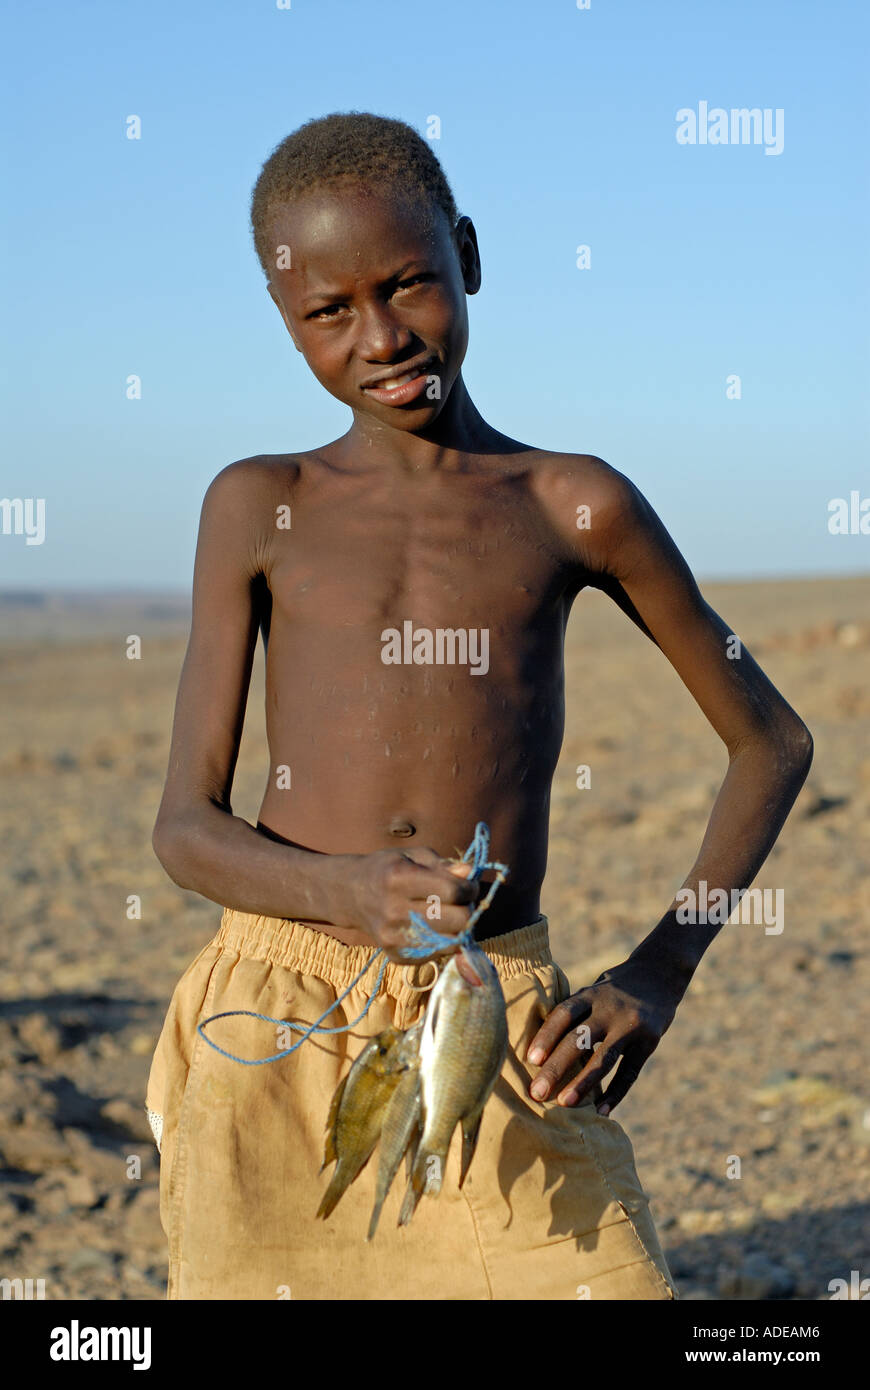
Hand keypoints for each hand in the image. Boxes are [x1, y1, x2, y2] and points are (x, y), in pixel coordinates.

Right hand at [329, 849, 479, 961]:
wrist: (351, 895)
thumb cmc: (388, 869)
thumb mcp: (413, 855)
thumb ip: (444, 865)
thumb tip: (469, 873)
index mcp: (399, 878)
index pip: (452, 891)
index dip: (469, 889)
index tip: (467, 885)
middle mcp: (394, 910)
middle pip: (457, 920)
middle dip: (466, 909)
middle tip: (459, 902)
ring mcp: (393, 937)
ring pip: (452, 942)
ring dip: (458, 928)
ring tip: (448, 914)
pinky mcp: (396, 955)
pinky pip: (437, 954)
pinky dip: (442, 941)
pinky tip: (432, 927)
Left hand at [525, 953, 687, 1112]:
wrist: (658, 974)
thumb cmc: (612, 992)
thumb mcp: (592, 993)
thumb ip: (572, 1017)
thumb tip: (538, 1052)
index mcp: (589, 995)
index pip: (563, 1014)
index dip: (546, 1036)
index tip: (530, 1060)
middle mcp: (609, 1008)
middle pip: (579, 1039)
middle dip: (556, 1067)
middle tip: (536, 1092)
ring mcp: (631, 1025)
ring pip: (604, 1057)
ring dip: (583, 1083)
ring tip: (565, 1104)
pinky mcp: (649, 1041)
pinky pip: (629, 1072)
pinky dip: (615, 1093)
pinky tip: (601, 1111)